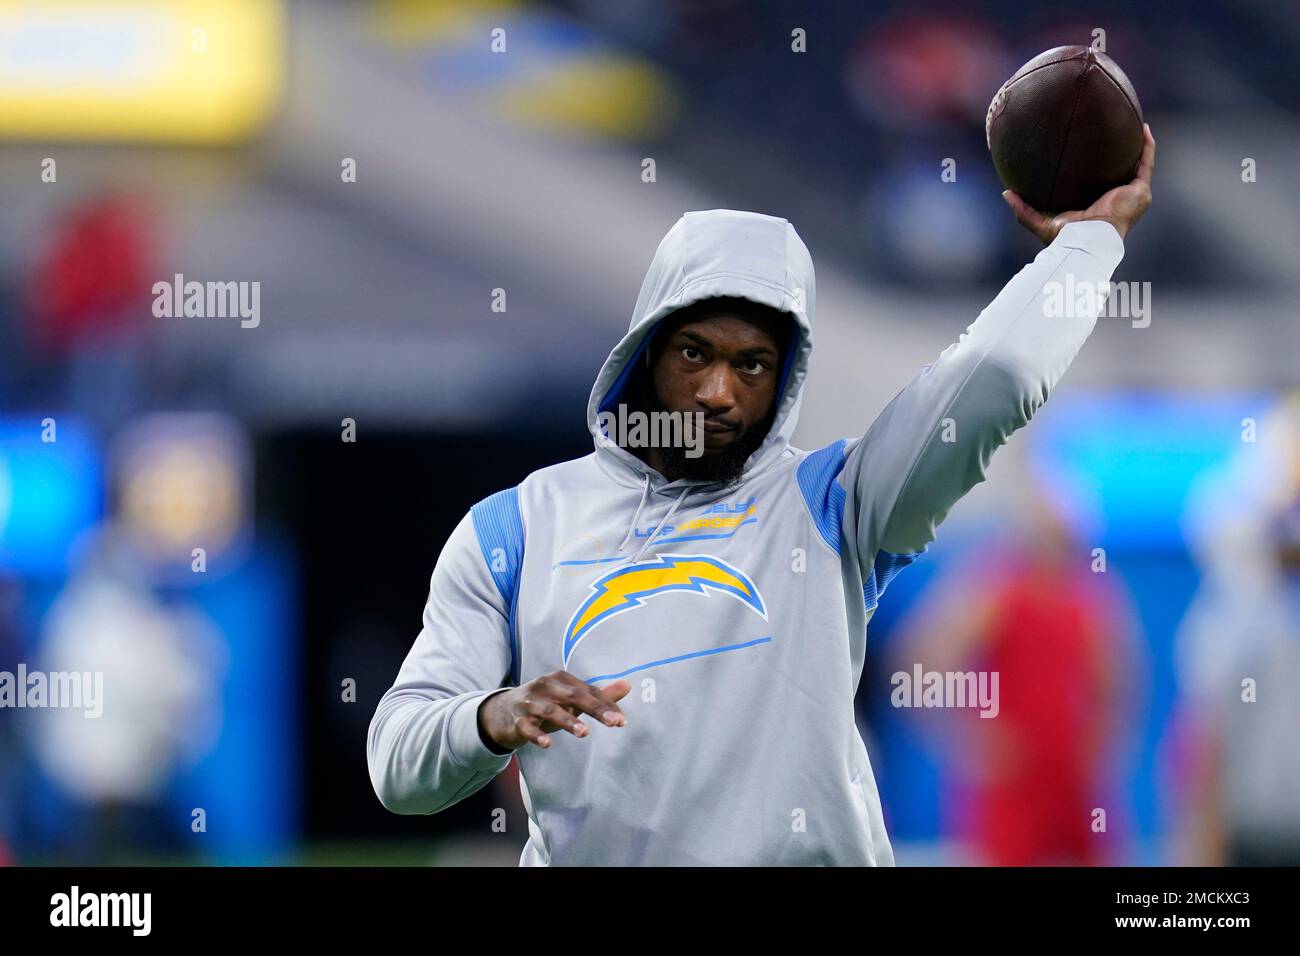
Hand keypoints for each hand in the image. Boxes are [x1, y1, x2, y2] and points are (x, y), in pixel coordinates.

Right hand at [478, 671, 630, 751]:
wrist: (501, 712)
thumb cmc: (544, 704)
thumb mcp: (570, 699)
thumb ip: (598, 695)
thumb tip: (628, 685)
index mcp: (561, 679)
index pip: (588, 691)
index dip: (606, 705)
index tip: (622, 721)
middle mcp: (545, 686)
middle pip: (573, 696)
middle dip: (595, 709)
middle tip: (613, 722)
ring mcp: (529, 702)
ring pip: (550, 710)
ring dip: (567, 721)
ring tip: (584, 733)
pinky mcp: (516, 720)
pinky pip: (526, 727)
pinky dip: (536, 735)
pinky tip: (547, 744)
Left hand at [1003, 123, 1154, 243]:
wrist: (1088, 242)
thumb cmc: (1067, 238)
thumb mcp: (1041, 222)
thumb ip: (1023, 210)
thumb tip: (1005, 192)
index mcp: (1096, 207)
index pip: (1098, 184)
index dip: (1096, 169)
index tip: (1088, 150)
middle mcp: (1116, 200)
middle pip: (1120, 173)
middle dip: (1120, 155)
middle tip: (1112, 133)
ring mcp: (1131, 196)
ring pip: (1138, 166)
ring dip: (1138, 147)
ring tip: (1135, 125)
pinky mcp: (1140, 191)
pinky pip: (1146, 164)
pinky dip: (1147, 147)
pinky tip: (1144, 129)